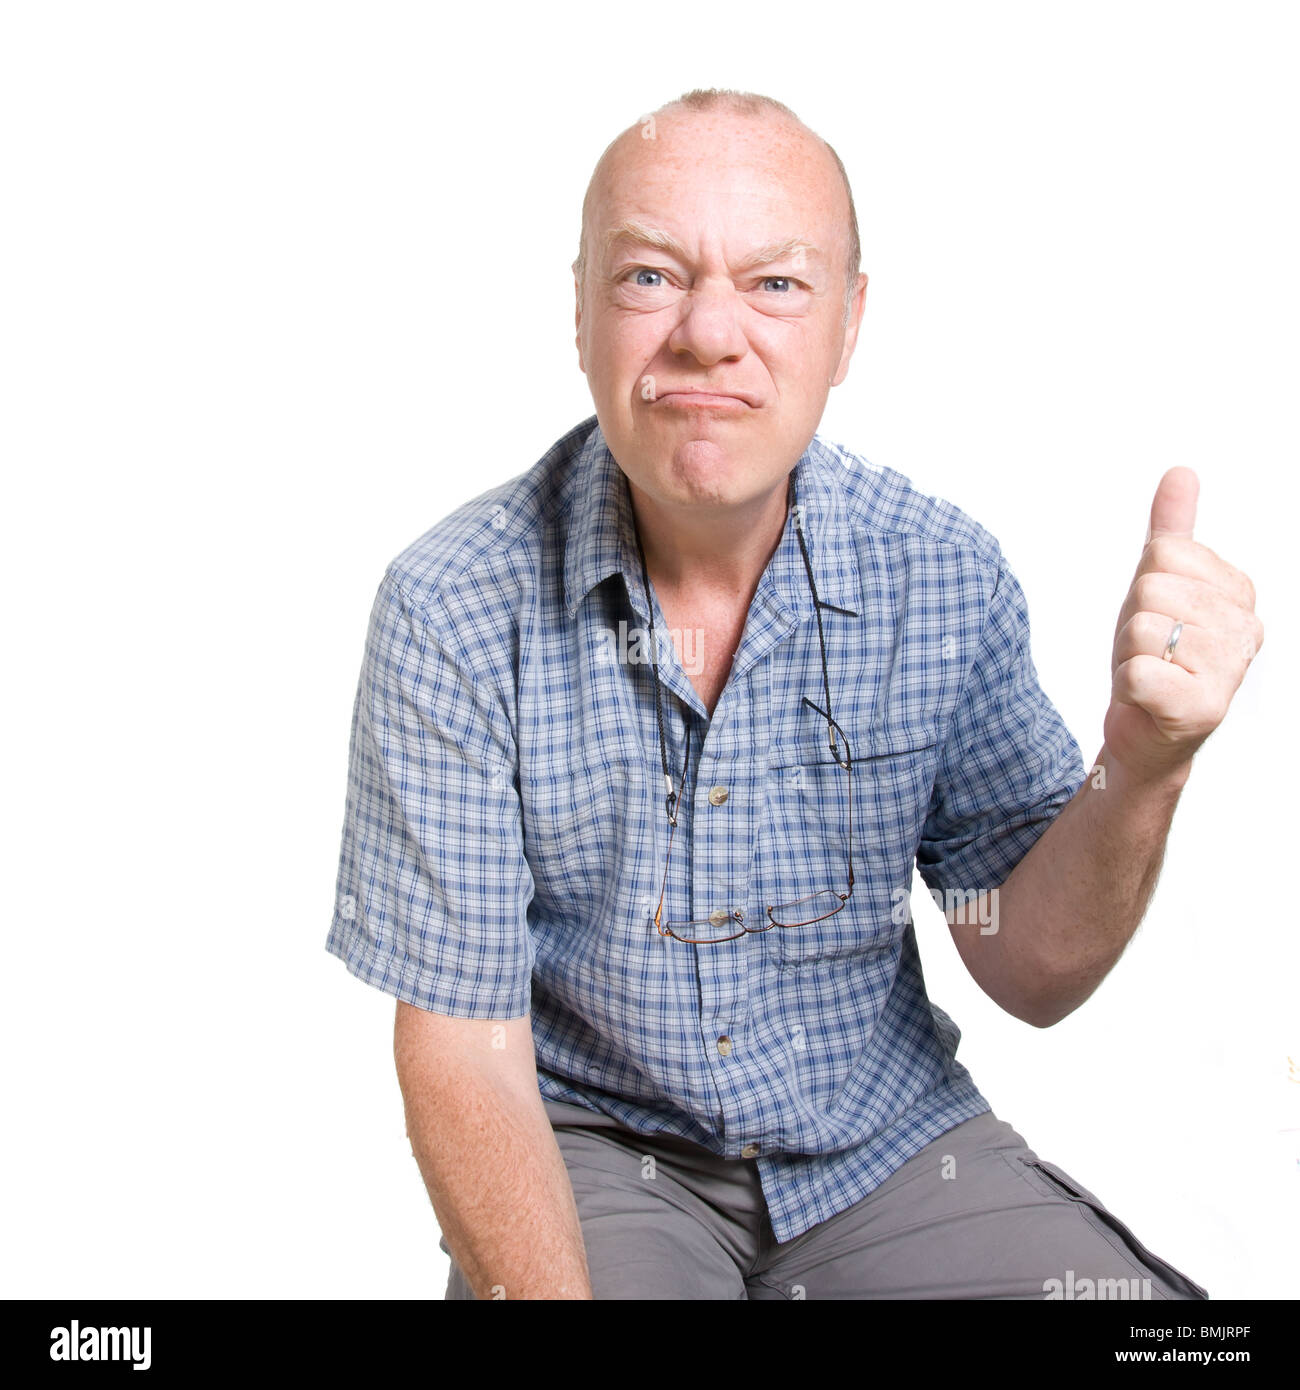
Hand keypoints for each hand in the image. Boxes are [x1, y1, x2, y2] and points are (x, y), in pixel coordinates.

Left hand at [1105, 467, 1262, 782]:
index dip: (1143, 586)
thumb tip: (1181, 471)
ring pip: (1141, 627)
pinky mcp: (1202, 707)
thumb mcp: (1158, 585)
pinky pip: (1138, 671)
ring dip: (1129, 655)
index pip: (1163, 552)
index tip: (1157, 619)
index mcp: (1239, 590)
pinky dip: (1128, 686)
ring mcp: (1230, 669)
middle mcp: (1246, 627)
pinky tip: (1149, 699)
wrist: (1147, 733)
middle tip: (1149, 652)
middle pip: (1150, 587)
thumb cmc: (1156, 657)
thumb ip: (1173, 530)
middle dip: (1132, 622)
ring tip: (1150, 674)